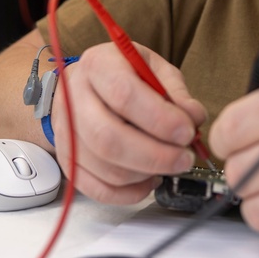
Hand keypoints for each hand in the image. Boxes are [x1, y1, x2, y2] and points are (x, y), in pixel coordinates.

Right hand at [51, 41, 207, 204]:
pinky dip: (129, 192)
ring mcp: (64, 132)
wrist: (85, 85)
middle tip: (184, 158)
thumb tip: (194, 118)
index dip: (159, 118)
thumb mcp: (152, 67)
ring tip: (170, 165)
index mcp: (97, 65)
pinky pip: (96, 188)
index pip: (123, 94)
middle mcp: (74, 98)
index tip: (186, 132)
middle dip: (154, 155)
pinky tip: (149, 179)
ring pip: (104, 167)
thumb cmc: (123, 74)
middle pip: (108, 137)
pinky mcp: (67, 159)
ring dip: (145, 174)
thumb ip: (175, 91)